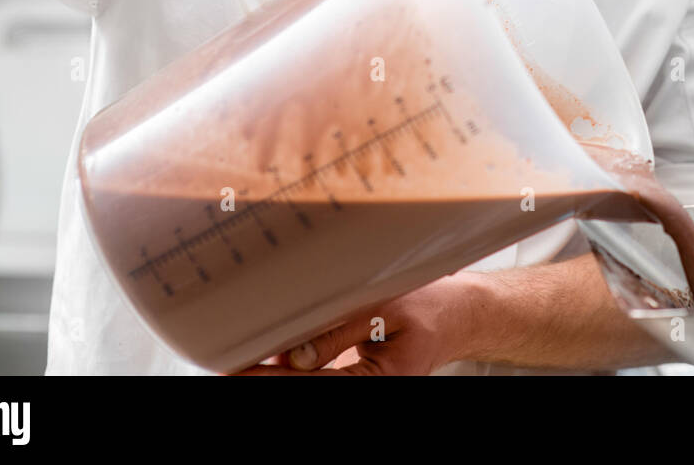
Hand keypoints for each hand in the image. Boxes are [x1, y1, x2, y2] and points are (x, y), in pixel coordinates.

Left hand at [234, 274, 478, 375]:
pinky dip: (297, 365)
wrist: (463, 314)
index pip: (313, 384)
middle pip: (307, 386)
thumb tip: (295, 356)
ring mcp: (362, 382)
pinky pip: (322, 373)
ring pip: (311, 381)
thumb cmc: (434, 307)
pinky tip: (274, 354)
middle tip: (229, 367)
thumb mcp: (387, 310)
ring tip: (244, 358)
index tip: (236, 372)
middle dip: (268, 377)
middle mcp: (369, 387)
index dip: (271, 379)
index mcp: (380, 380)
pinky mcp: (358, 372)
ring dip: (280, 371)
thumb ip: (340, 332)